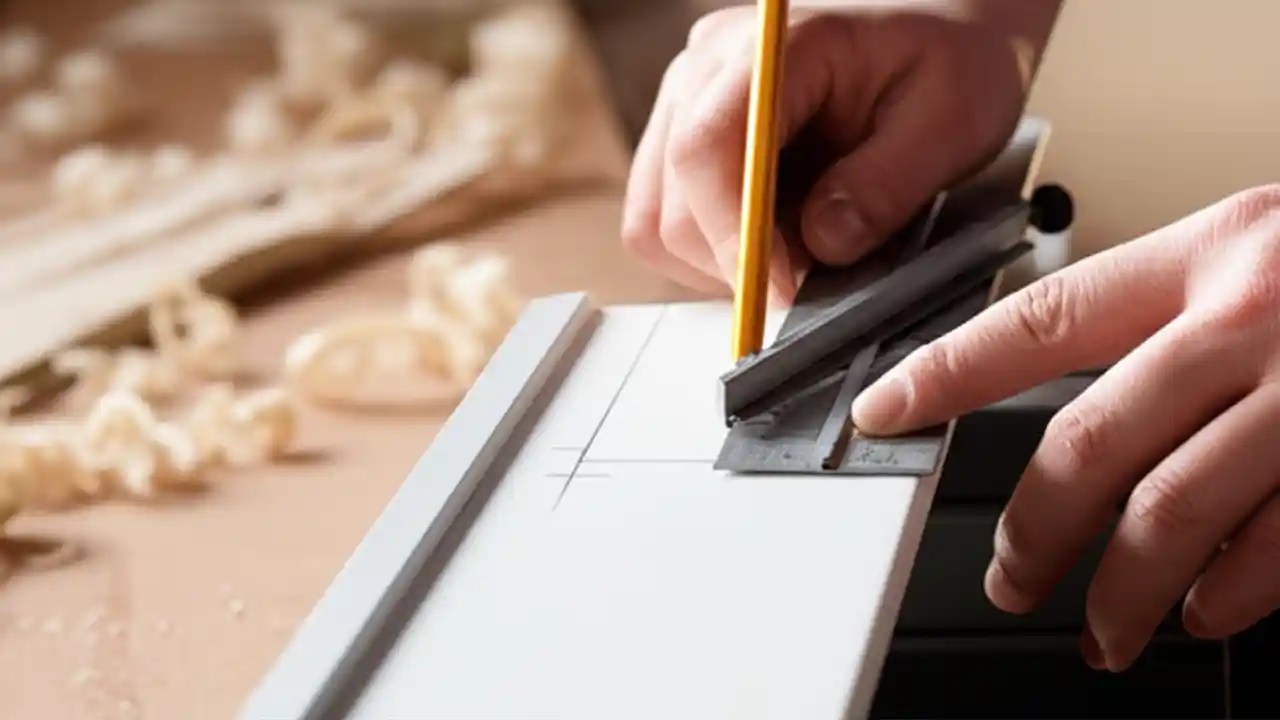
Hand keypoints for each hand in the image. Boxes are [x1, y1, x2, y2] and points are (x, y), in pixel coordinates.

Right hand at [620, 6, 1031, 303]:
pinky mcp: (681, 140)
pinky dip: (711, 255)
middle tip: (807, 286)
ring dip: (718, 264)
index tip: (781, 290)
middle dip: (735, 262)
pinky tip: (771, 244)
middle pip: (671, 201)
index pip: (706, 150)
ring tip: (794, 258)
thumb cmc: (945, 64)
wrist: (933, 38)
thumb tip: (823, 244)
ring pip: (657, 223)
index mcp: (773, 48)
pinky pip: (663, 225)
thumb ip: (888, 183)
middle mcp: (706, 69)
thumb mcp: (953, 122)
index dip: (735, 236)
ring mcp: (685, 104)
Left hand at [852, 185, 1279, 669]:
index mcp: (1213, 256)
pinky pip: (1274, 552)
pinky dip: (1226, 597)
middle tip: (1007, 578)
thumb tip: (1068, 428)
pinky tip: (1202, 613)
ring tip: (1095, 628)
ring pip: (1173, 516)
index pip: (1039, 321)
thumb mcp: (1263, 253)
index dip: (945, 372)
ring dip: (1117, 591)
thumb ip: (1172, 323)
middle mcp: (1257, 321)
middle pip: (1088, 443)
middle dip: (1028, 530)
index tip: (884, 413)